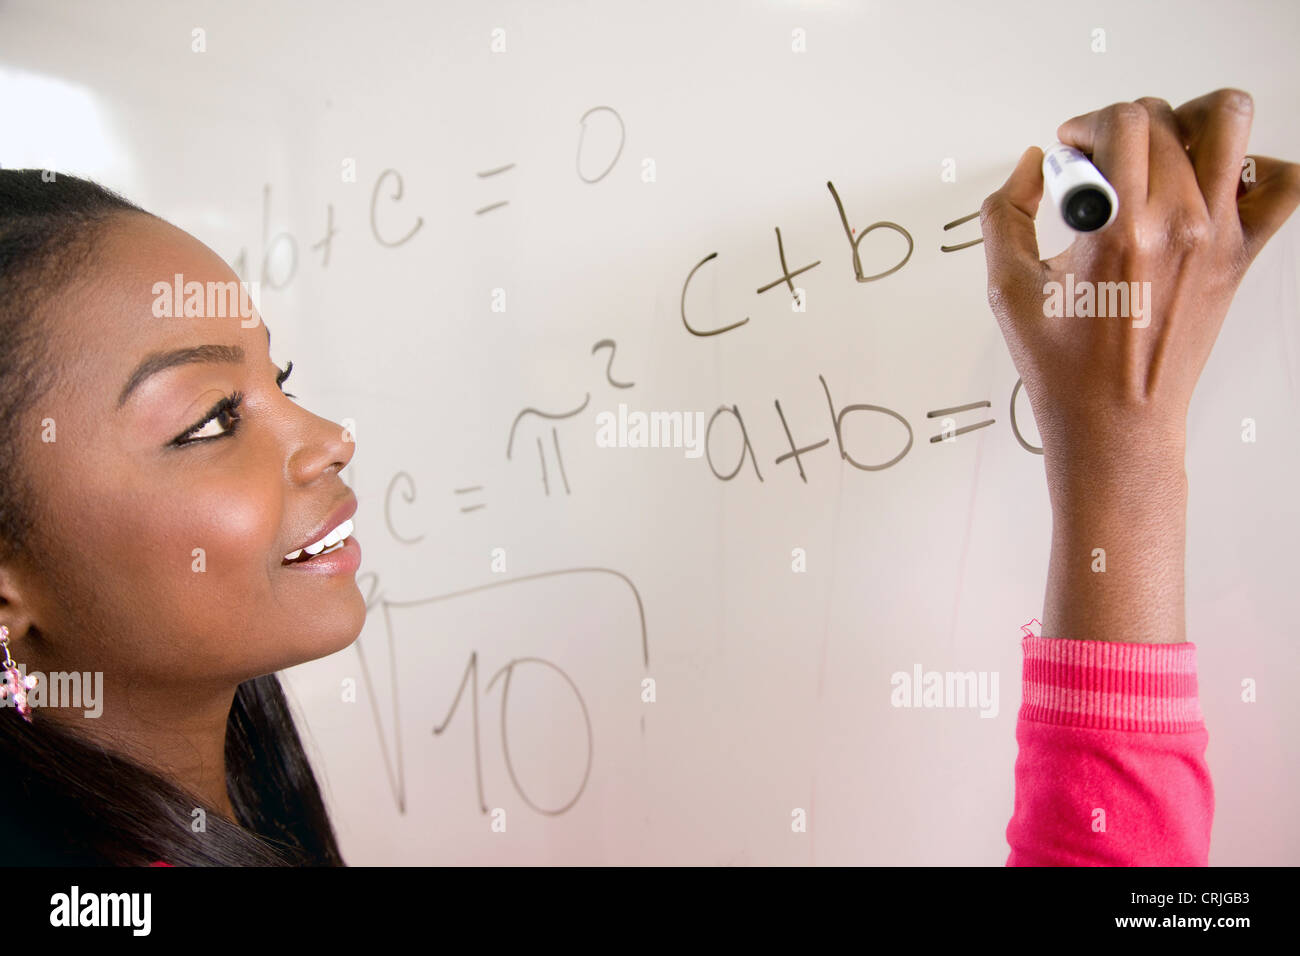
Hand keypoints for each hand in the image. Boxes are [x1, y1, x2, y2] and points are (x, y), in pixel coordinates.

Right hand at [979, 89, 1299, 483]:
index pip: (1122, 123)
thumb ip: (1005, 214)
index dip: (1085, 125)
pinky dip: (1256, 166)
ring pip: (1229, 122)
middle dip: (1120, 128)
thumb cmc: (1066, 371)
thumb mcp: (1008, 290)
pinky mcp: (1239, 255)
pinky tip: (1212, 184)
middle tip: (1098, 171)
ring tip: (1160, 154)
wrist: (1117, 425)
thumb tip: (1033, 167)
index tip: (1069, 154)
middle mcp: (1178, 224)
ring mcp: (1217, 236)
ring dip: (1189, 120)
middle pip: (1164, 118)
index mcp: (1119, 231)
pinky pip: (1282, 183)